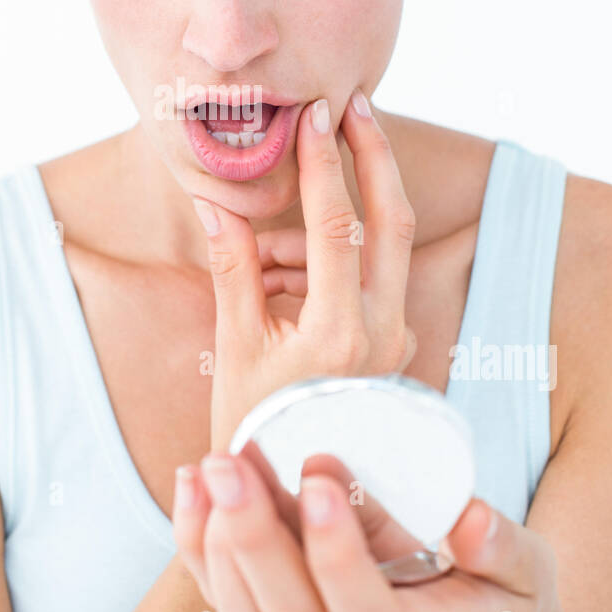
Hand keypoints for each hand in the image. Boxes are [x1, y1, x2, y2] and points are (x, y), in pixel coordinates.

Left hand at [172, 448, 566, 611]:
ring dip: (215, 544)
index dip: (337, 556)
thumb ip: (505, 548)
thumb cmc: (502, 597)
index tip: (320, 476)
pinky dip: (196, 548)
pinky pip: (228, 606)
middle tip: (232, 460)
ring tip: (211, 467)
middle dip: (252, 537)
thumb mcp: (528, 574)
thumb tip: (470, 517)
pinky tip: (192, 484)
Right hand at [191, 89, 417, 449]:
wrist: (294, 505)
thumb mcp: (235, 351)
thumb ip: (232, 270)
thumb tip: (213, 201)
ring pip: (379, 251)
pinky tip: (278, 284)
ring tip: (260, 261)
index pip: (337, 226)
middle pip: (392, 221)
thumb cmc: (255, 433)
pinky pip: (370, 281)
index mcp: (340, 335)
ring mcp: (397, 343)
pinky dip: (329, 264)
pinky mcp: (394, 347)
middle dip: (372, 157)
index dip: (323, 163)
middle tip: (350, 106)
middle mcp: (384, 335)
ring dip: (324, 230)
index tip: (313, 112)